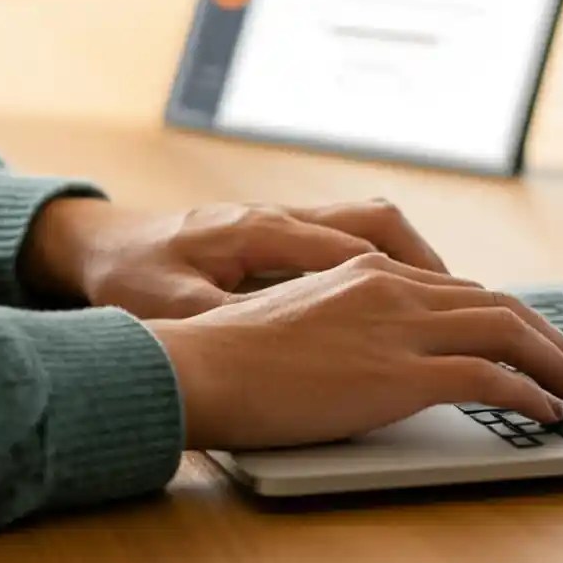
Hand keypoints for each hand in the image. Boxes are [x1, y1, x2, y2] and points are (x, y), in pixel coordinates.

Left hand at [20, 197, 446, 318]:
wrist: (97, 244)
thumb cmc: (129, 274)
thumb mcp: (171, 306)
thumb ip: (225, 321)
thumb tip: (274, 345)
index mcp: (261, 230)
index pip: (354, 243)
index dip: (408, 275)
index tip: (448, 309)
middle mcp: (281, 217)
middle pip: (377, 220)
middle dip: (427, 262)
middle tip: (466, 309)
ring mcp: (280, 220)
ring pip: (367, 224)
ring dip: (409, 259)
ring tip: (442, 307)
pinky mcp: (275, 234)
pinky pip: (346, 238)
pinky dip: (380, 264)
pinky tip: (389, 304)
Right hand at [150, 253, 562, 450]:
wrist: (200, 365)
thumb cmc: (233, 353)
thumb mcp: (300, 318)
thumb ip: (349, 322)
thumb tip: (377, 351)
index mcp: (372, 273)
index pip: (465, 289)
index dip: (512, 316)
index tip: (536, 340)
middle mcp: (394, 288)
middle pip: (500, 304)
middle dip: (551, 337)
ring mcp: (399, 327)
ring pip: (508, 330)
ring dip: (556, 362)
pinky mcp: (399, 373)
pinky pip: (489, 376)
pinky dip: (529, 391)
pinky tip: (547, 411)